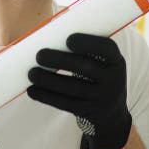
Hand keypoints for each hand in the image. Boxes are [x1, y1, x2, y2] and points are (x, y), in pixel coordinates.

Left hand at [27, 33, 131, 148]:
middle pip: (85, 68)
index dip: (88, 43)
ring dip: (48, 80)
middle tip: (39, 55)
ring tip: (31, 73)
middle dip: (60, 60)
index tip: (68, 39)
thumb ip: (86, 51)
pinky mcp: (87, 111)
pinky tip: (32, 90)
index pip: (106, 48)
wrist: (111, 113)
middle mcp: (113, 79)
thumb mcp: (103, 63)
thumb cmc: (99, 76)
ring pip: (72, 88)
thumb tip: (51, 36)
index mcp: (116, 60)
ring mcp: (101, 97)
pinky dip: (46, 96)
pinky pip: (65, 103)